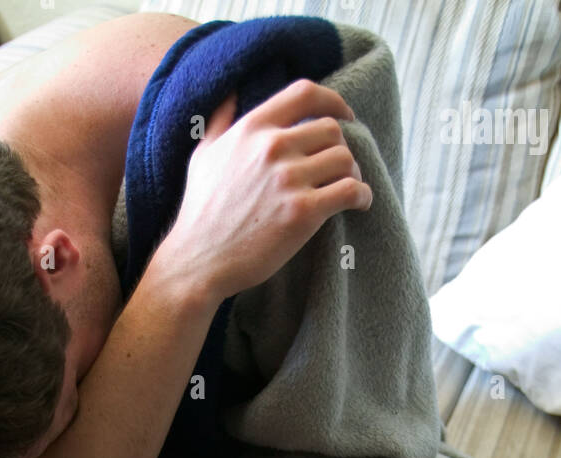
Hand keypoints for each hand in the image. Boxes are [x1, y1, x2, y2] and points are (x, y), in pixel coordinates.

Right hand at [163, 78, 370, 301]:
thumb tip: (231, 93)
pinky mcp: (302, 212)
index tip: (345, 116)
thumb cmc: (200, 213)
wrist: (197, 261)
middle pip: (331, 130)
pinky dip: (362, 196)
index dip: (333, 101)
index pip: (304, 94)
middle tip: (340, 169)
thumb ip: (220, 121)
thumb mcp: (203, 156)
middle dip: (342, 148)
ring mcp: (288, 179)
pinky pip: (350, 190)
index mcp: (252, 129)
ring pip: (344, 159)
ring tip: (349, 188)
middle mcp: (272, 147)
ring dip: (354, 173)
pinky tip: (360, 204)